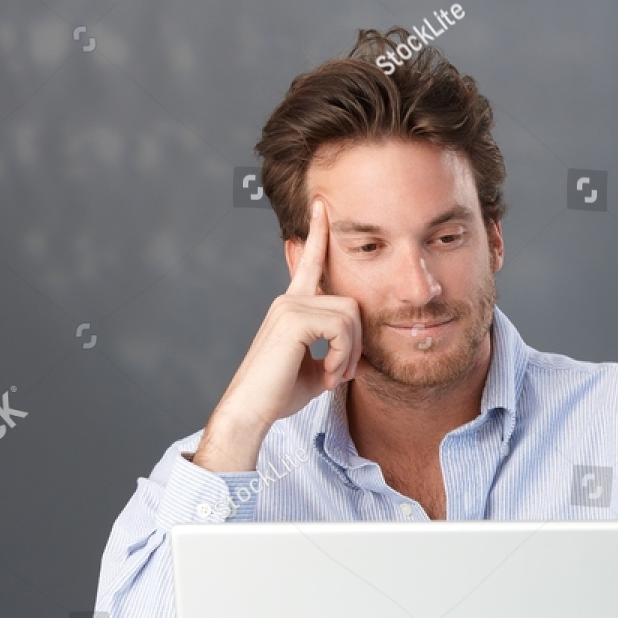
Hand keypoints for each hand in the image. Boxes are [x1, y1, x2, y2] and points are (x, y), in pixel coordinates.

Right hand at [193, 199, 361, 471]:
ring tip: (333, 377)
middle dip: (357, 343)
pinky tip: (328, 375)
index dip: (317, 234)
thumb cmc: (279, 395)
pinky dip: (342, 356)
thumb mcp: (319, 372)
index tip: (322, 205)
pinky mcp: (292, 318)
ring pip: (349, 316)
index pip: (309, 263)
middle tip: (344, 374)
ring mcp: (289, 306)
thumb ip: (338, 355)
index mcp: (293, 306)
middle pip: (351, 303)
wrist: (251, 412)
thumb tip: (366, 359)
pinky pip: (341, 328)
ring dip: (350, 353)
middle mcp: (289, 300)